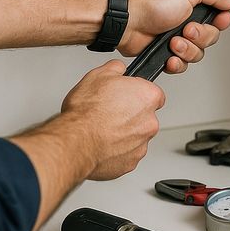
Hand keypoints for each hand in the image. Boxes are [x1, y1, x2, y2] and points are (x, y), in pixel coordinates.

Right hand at [9, 60, 166, 230]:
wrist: (75, 142)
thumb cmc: (86, 112)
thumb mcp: (98, 75)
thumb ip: (116, 68)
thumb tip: (119, 69)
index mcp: (147, 97)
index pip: (154, 93)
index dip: (137, 94)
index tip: (126, 97)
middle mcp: (150, 122)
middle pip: (145, 116)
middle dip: (131, 115)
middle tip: (109, 113)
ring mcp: (142, 144)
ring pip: (136, 137)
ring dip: (123, 134)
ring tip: (102, 129)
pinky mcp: (130, 162)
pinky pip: (126, 154)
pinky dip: (117, 151)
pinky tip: (102, 143)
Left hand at [118, 0, 229, 72]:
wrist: (127, 21)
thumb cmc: (150, 0)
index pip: (221, 5)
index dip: (223, 14)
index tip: (219, 18)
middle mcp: (189, 12)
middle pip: (213, 32)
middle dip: (202, 34)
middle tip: (188, 28)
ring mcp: (178, 31)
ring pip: (200, 49)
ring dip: (188, 48)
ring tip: (174, 41)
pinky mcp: (168, 48)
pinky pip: (184, 62)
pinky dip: (178, 60)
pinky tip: (170, 54)